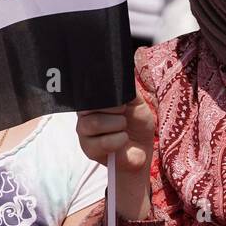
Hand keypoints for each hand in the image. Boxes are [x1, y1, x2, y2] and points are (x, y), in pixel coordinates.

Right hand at [77, 95, 155, 218]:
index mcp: (93, 100)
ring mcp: (84, 131)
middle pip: (89, 106)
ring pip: (94, 123)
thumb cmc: (137, 123)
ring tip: (124, 128)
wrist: (142, 148)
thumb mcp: (136, 101)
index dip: (107, 95)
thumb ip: (125, 89)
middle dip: (115, 109)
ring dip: (117, 125)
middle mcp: (84, 114)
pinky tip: (123, 139)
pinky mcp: (88, 149)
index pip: (89, 90)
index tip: (122, 102)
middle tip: (124, 115)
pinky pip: (102, 142)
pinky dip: (119, 140)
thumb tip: (118, 76)